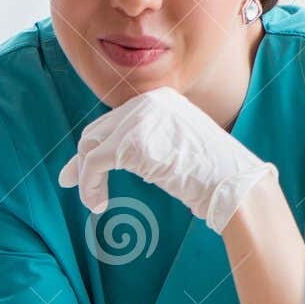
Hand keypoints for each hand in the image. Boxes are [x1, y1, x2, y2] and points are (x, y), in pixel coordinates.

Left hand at [58, 86, 275, 232]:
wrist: (234, 185)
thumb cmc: (211, 176)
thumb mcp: (174, 146)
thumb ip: (144, 142)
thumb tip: (106, 155)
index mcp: (159, 99)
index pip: (114, 121)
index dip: (94, 146)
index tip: (80, 170)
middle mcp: (147, 102)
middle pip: (97, 131)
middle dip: (81, 160)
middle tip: (69, 182)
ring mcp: (139, 119)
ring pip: (91, 147)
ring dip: (86, 178)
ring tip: (93, 203)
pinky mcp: (131, 142)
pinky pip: (94, 164)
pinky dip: (89, 185)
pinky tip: (97, 204)